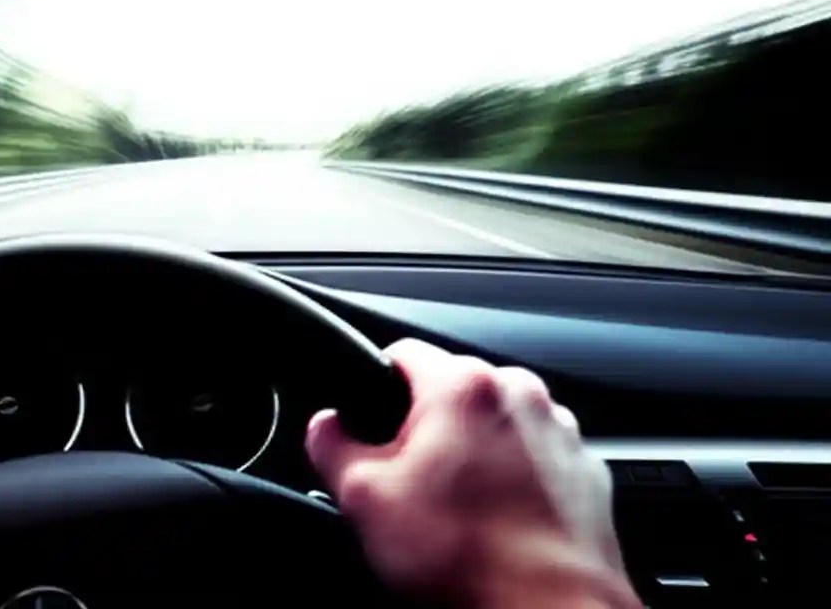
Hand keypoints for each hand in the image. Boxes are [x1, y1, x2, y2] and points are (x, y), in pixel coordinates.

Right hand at [306, 339, 640, 608]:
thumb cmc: (467, 558)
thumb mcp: (364, 498)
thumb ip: (332, 445)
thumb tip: (326, 427)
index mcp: (464, 385)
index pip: (400, 354)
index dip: (373, 392)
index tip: (371, 431)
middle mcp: (522, 395)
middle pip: (450, 391)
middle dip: (425, 429)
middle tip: (409, 485)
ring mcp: (561, 432)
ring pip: (494, 425)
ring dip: (472, 453)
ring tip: (457, 511)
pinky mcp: (586, 471)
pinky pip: (534, 458)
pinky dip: (513, 480)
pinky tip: (495, 523)